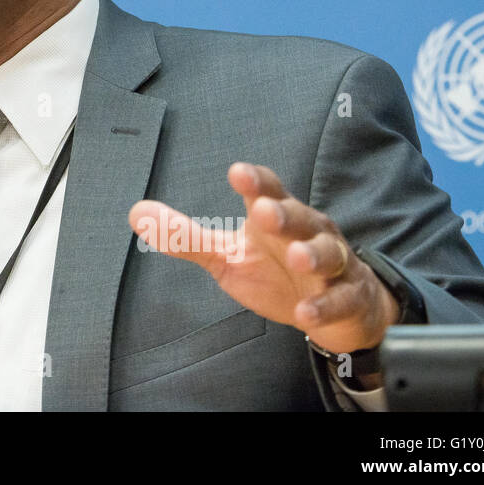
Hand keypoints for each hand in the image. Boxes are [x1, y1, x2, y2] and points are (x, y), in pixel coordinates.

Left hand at [127, 163, 399, 358]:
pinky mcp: (346, 298)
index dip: (255, 181)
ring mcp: (332, 265)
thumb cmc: (276, 270)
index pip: (268, 190)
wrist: (337, 307)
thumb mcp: (226, 254)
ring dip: (313, 254)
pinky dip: (324, 305)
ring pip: (328, 254)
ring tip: (298, 258)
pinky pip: (339, 300)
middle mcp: (307, 233)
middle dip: (283, 214)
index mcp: (276, 216)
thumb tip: (137, 213)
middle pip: (299, 218)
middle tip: (265, 212)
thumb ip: (185, 236)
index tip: (238, 173)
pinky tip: (305, 311)